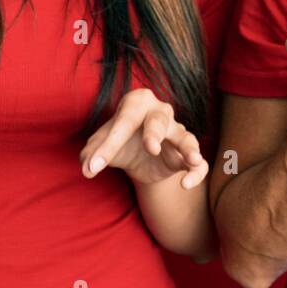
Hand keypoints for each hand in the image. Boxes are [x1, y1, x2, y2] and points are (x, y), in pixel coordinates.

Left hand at [79, 88, 207, 188]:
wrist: (138, 156)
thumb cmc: (119, 141)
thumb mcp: (99, 146)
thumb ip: (91, 154)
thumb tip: (88, 169)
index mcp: (137, 103)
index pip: (124, 121)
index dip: (109, 145)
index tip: (94, 166)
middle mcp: (160, 113)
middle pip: (159, 120)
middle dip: (155, 133)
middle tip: (150, 147)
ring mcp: (177, 132)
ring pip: (186, 138)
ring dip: (189, 148)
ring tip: (191, 160)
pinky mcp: (185, 155)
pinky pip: (199, 163)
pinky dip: (196, 173)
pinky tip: (186, 184)